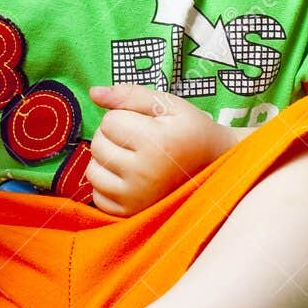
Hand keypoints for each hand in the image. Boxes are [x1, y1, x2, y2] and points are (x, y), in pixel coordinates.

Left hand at [85, 83, 232, 215]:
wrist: (215, 166)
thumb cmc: (190, 130)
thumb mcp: (168, 104)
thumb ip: (130, 95)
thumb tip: (94, 93)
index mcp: (156, 142)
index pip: (108, 121)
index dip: (124, 116)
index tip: (145, 124)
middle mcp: (144, 173)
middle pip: (98, 145)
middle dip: (112, 137)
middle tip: (139, 140)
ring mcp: (137, 198)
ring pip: (93, 171)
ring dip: (106, 161)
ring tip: (132, 158)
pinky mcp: (132, 213)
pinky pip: (98, 198)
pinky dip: (107, 186)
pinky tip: (127, 179)